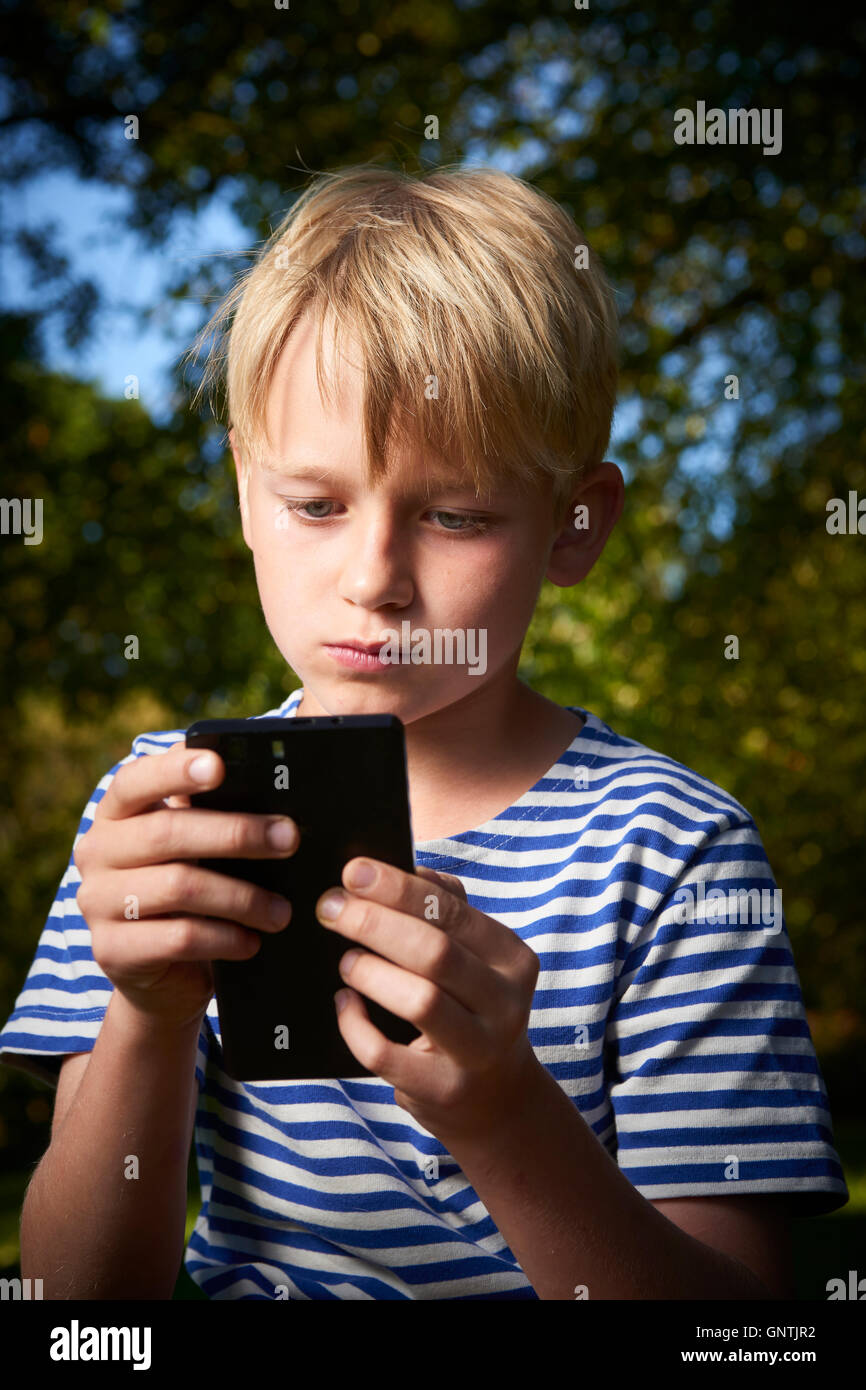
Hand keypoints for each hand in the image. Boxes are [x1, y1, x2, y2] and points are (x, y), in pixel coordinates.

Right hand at [74, 741, 296, 1028]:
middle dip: (237, 833)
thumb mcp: (197, 851)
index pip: (136, 779)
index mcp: (117, 813)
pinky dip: (225, 938)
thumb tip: (269, 793)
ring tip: (280, 910)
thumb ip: (212, 816)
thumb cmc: (191, 895)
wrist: (164, 976)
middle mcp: (98, 851)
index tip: (219, 766)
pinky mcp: (112, 950)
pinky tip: (251, 941)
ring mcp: (98, 902)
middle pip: (168, 832)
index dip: (176, 770)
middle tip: (288, 839)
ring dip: (242, 897)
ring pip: (180, 886)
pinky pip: (180, 937)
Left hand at [315, 857, 542, 1143]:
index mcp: (511, 958)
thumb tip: (404, 869)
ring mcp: (478, 1051)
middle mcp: (505, 1003)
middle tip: (330, 908)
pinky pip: (385, 1054)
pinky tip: (344, 1004)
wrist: (495, 1098)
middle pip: (435, 952)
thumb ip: (446, 910)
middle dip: (374, 923)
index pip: (452, 911)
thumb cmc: (471, 1008)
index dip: (398, 888)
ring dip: (370, 972)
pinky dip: (355, 1025)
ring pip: (420, 1001)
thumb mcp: (476, 959)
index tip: (353, 871)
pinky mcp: (443, 1089)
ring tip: (345, 960)